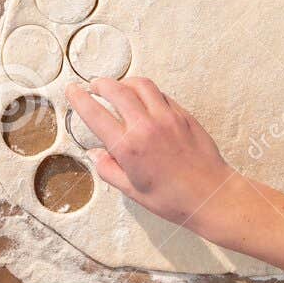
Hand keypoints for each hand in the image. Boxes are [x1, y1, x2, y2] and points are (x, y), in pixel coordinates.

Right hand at [67, 78, 283, 274]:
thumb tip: (95, 154)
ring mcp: (167, 117)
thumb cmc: (172, 199)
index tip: (72, 91)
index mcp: (128, 147)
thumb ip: (109, 170)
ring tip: (119, 89)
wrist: (211, 195)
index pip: (96, 114)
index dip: (80, 99)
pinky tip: (144, 101)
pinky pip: (161, 94)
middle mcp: (146, 126)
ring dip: (125, 82)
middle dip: (101, 84)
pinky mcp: (184, 115)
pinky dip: (148, 92)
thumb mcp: (133, 191)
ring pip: (141, 85)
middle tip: (94, 86)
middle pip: (117, 90)